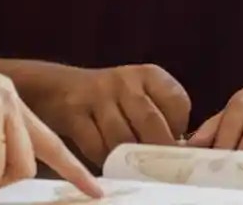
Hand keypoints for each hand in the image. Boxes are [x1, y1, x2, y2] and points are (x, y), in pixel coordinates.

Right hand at [31, 64, 190, 167]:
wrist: (61, 90)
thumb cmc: (112, 102)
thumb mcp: (141, 97)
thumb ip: (162, 118)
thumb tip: (181, 152)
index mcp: (149, 74)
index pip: (176, 102)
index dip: (178, 128)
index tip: (174, 142)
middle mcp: (124, 80)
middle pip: (151, 122)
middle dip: (157, 151)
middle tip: (160, 169)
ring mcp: (97, 95)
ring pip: (122, 138)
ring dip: (130, 159)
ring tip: (135, 168)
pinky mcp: (74, 113)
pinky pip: (96, 146)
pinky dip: (105, 160)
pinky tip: (110, 162)